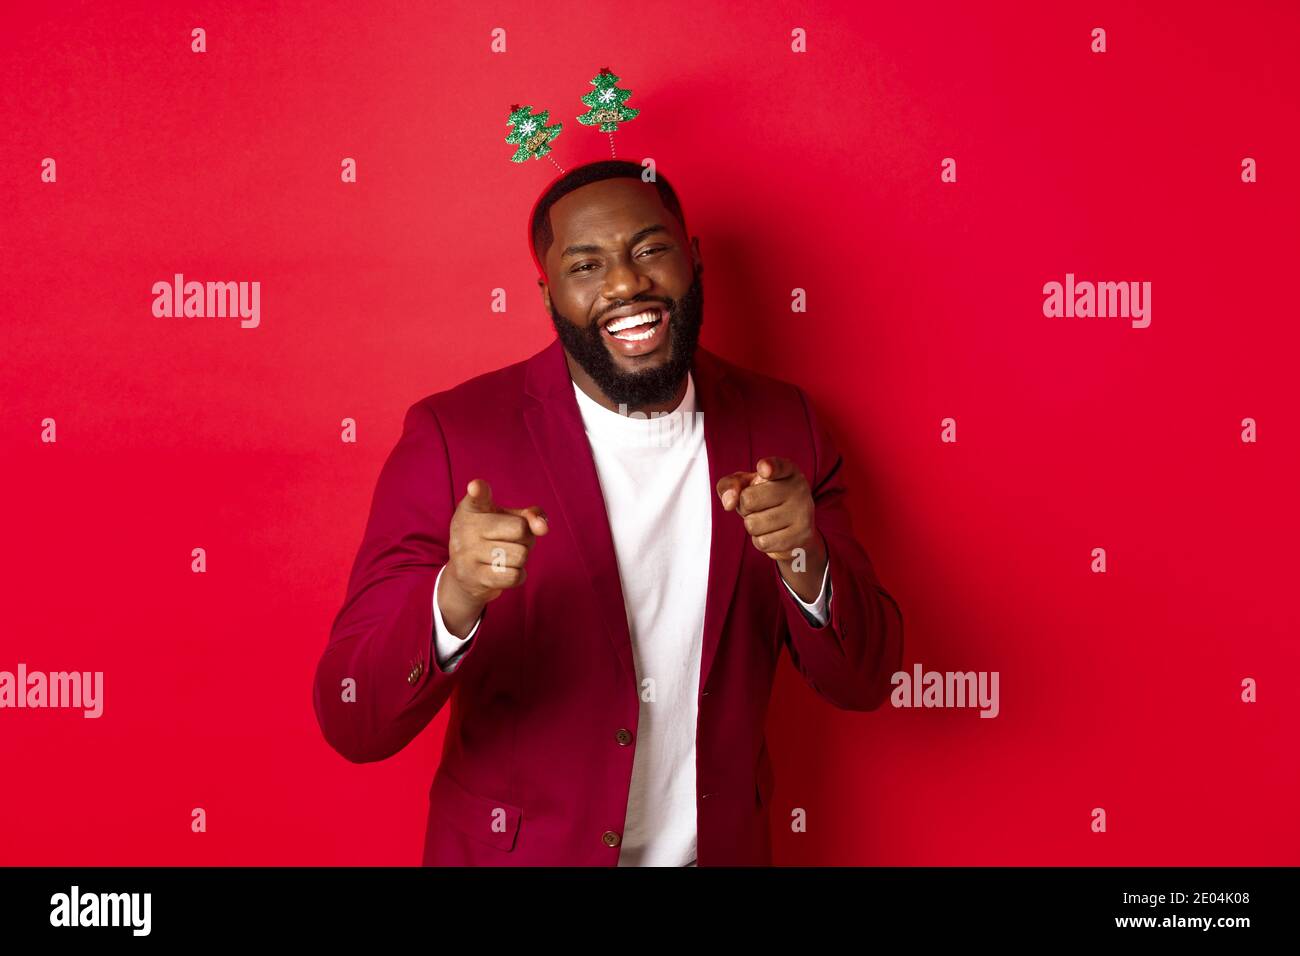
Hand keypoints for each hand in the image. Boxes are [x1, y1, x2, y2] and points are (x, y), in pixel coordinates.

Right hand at [439, 478, 547, 635]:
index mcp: (472, 507)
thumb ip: (530, 515)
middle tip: (511, 541)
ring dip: (522, 558)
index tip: (476, 487)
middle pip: (520, 529)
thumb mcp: (508, 519)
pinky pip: (514, 576)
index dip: (479, 490)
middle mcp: (465, 528)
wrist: (466, 575)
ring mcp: (467, 554)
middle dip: (526, 538)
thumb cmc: (493, 538)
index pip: (477, 496)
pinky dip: (518, 575)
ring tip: (506, 556)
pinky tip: (505, 571)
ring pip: (520, 555)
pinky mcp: (474, 577)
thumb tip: (542, 527)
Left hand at [716, 456, 827, 601]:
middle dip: (745, 507)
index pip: (778, 466)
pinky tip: (773, 533)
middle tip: (758, 506)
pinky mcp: (802, 536)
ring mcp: (803, 512)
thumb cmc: (763, 499)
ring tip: (767, 519)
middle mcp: (799, 488)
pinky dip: (760, 540)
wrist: (792, 528)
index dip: (769, 467)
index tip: (763, 469)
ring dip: (752, 525)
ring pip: (753, 525)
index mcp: (787, 470)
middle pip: (749, 500)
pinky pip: (763, 542)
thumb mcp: (745, 485)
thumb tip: (729, 502)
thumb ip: (729, 484)